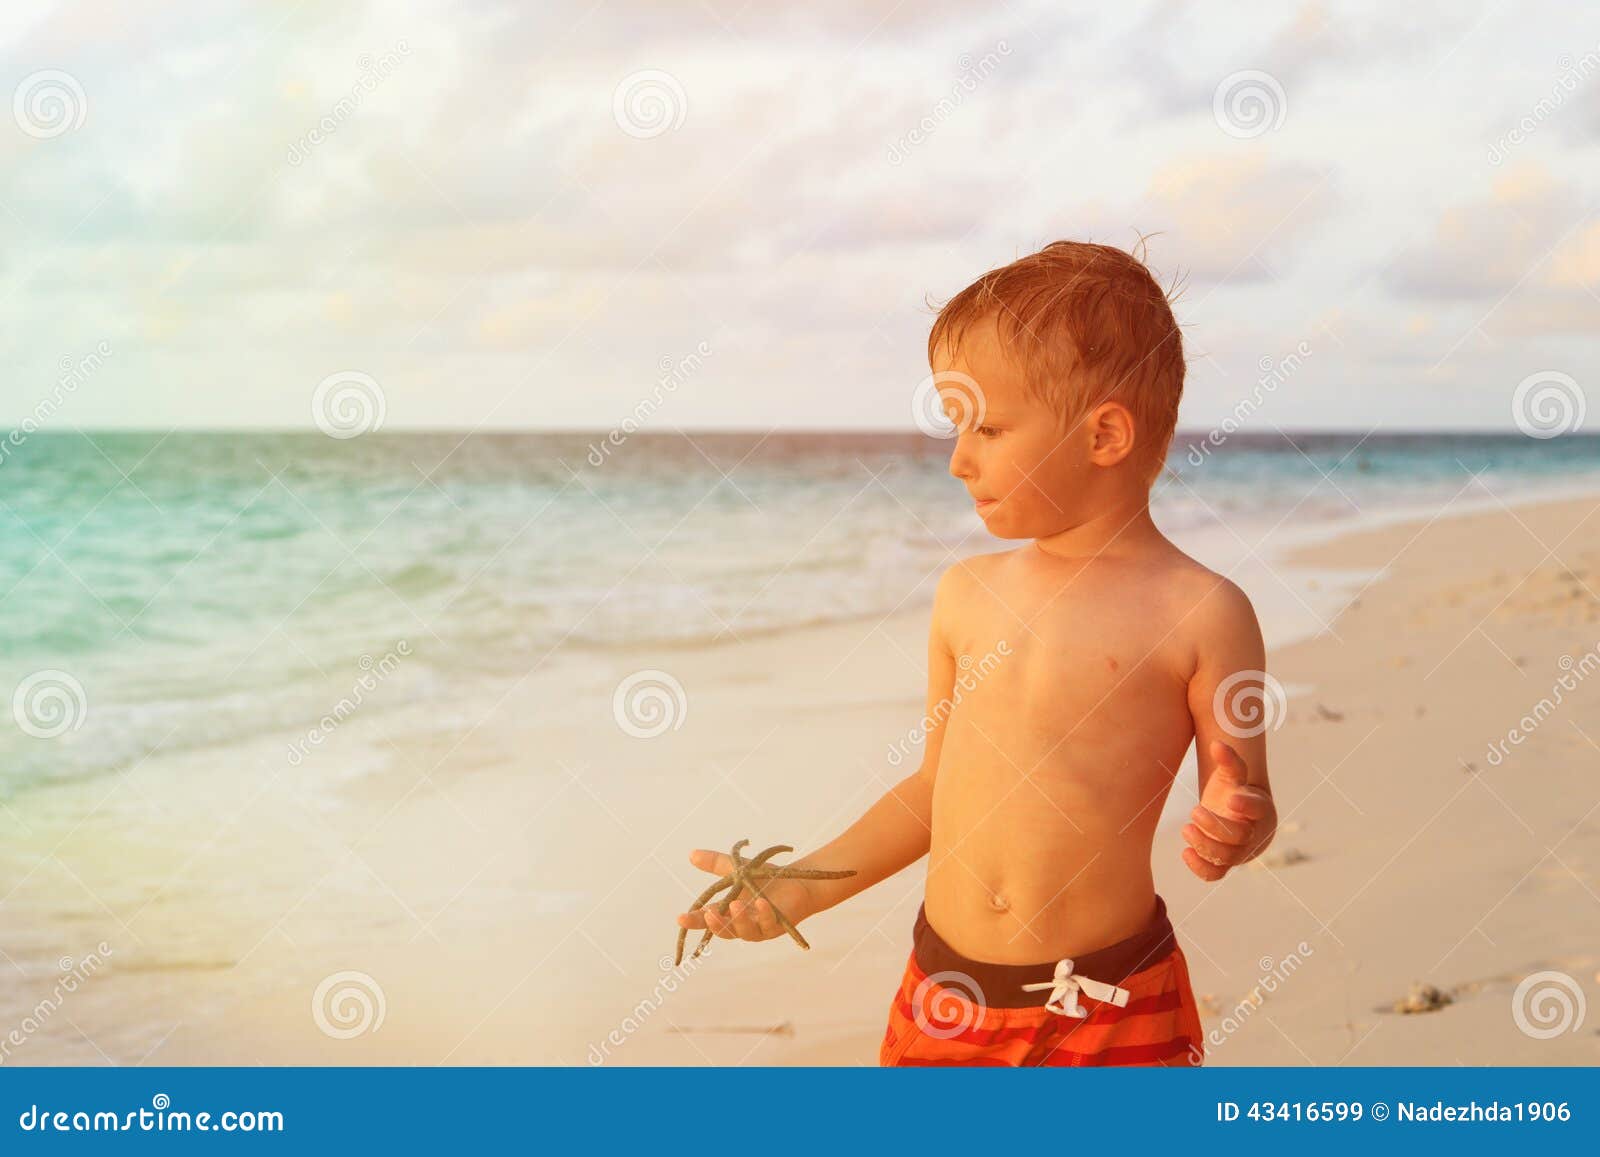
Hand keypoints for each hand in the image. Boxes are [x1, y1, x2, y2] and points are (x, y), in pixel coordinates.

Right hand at [675, 848, 812, 943]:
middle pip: (724, 930)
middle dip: (715, 924)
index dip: (694, 921)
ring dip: (740, 919)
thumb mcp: (737, 869)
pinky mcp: (776, 926)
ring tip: (735, 905)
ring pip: (745, 931)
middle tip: (708, 915)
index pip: (707, 918)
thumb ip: (715, 864)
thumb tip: (692, 854)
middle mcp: (740, 923)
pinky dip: (764, 914)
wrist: (796, 881)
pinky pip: (769, 924)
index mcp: (728, 911)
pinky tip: (762, 903)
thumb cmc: (765, 878)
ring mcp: (758, 928)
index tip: (680, 918)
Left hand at [1181, 740, 1273, 882]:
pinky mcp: (1224, 864)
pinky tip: (1185, 853)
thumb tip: (1216, 744)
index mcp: (1258, 809)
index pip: (1256, 808)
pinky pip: (1215, 874)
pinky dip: (1201, 869)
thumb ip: (1228, 761)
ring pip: (1226, 857)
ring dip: (1205, 846)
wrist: (1242, 821)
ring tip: (1186, 829)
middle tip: (1194, 811)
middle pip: (1238, 836)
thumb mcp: (1233, 777)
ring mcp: (1238, 851)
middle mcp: (1252, 833)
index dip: (1246, 804)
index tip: (1231, 798)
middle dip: (1215, 826)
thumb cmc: (1235, 794)